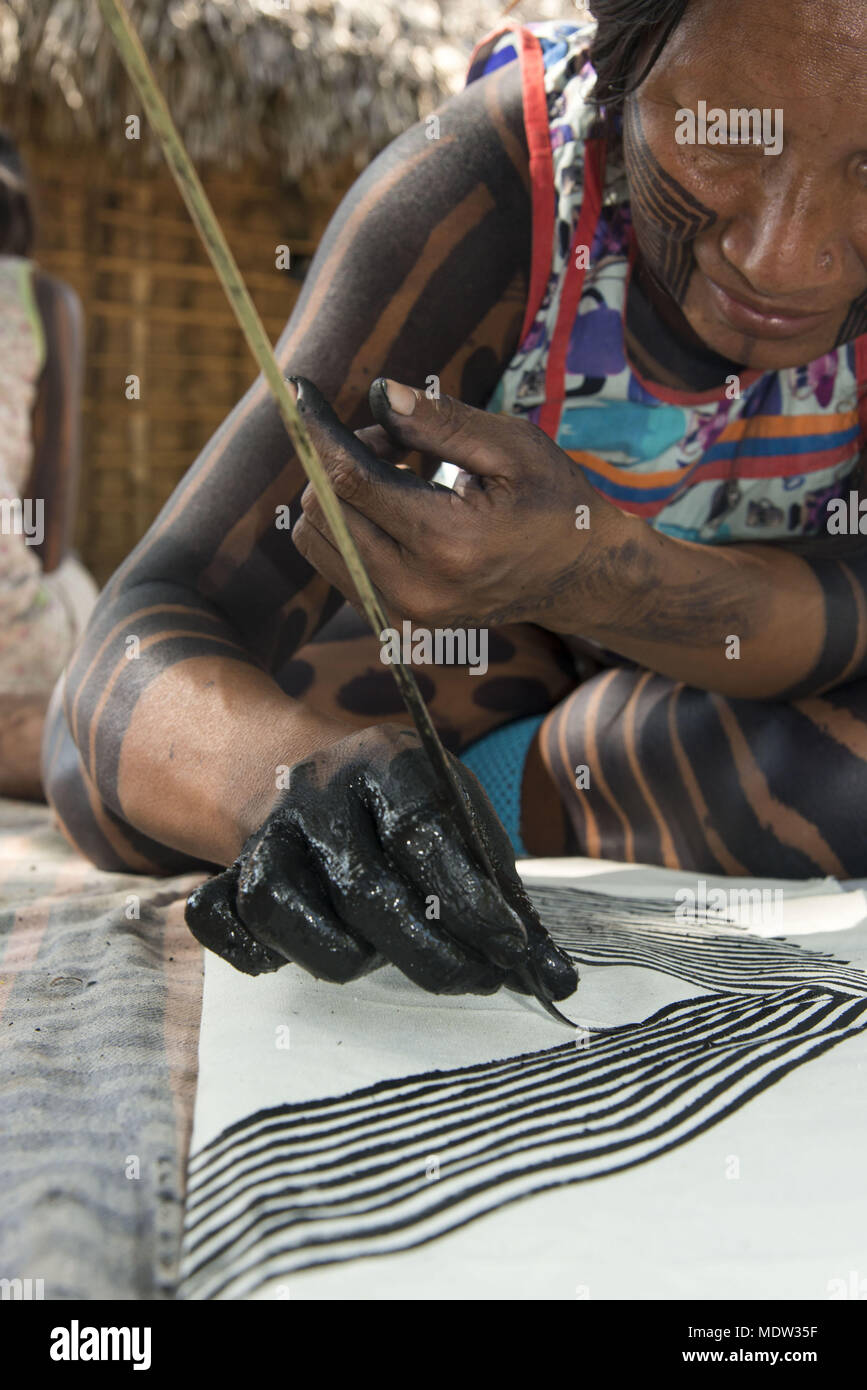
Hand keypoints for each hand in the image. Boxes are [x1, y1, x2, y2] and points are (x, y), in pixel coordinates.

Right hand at [184, 723, 576, 1001]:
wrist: (318, 776)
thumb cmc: (411, 814)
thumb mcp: (464, 826)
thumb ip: (506, 899)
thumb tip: (558, 982)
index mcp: (385, 762)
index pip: (424, 834)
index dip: (469, 900)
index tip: (512, 947)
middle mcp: (317, 791)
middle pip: (364, 890)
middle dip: (430, 953)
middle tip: (478, 977)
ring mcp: (265, 832)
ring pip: (281, 909)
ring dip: (345, 955)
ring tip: (386, 955)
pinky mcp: (228, 870)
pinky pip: (214, 919)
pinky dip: (252, 952)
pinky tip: (298, 957)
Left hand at [289, 376, 624, 632]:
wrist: (580, 578)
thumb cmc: (554, 501)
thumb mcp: (513, 448)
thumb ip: (442, 423)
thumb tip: (377, 394)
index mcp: (448, 543)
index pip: (351, 481)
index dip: (320, 432)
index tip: (301, 391)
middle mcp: (416, 588)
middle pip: (323, 511)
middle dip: (338, 460)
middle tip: (389, 436)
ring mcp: (403, 613)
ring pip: (318, 540)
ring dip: (338, 494)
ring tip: (396, 471)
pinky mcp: (396, 620)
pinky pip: (337, 562)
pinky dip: (349, 522)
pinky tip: (394, 503)